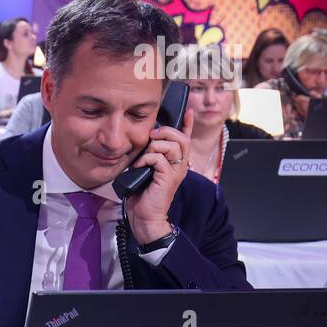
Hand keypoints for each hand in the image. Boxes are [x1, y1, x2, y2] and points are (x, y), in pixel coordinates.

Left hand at [126, 105, 193, 243]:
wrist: (145, 216)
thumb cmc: (144, 194)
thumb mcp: (146, 169)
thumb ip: (150, 155)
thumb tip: (146, 141)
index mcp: (176, 162)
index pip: (186, 139)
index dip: (187, 124)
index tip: (187, 110)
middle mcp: (180, 165)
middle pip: (181, 138)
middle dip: (166, 132)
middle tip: (151, 136)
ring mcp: (175, 172)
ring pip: (171, 146)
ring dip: (154, 146)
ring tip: (144, 157)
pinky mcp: (168, 178)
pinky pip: (158, 158)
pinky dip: (146, 159)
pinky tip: (139, 166)